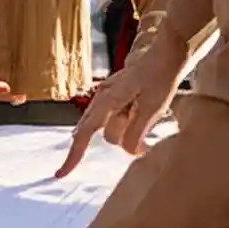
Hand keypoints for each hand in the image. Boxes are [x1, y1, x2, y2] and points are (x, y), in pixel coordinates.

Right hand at [55, 31, 189, 177]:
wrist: (167, 53)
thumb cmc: (160, 78)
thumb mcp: (152, 108)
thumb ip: (135, 131)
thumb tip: (127, 151)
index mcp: (107, 100)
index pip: (84, 134)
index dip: (73, 156)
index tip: (61, 174)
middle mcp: (102, 97)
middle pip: (105, 133)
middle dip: (124, 139)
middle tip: (151, 137)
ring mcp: (107, 94)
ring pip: (112, 126)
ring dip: (131, 128)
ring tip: (151, 113)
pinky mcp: (115, 94)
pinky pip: (115, 117)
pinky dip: (127, 123)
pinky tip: (140, 112)